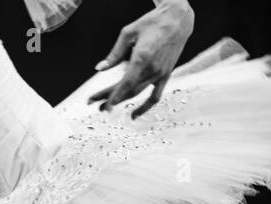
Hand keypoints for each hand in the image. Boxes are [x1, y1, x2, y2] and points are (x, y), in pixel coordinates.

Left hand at [90, 0, 194, 118]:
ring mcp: (160, 74)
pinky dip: (144, 108)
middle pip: (127, 90)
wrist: (177, 21)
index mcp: (143, 57)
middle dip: (108, 98)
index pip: (126, 83)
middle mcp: (152, 68)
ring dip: (120, 102)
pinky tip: (133, 116)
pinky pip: (155, 97)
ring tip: (103, 107)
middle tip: (92, 103)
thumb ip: (114, 53)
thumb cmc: (152, 23)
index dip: (113, 95)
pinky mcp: (165, 76)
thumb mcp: (128, 33)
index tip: (99, 103)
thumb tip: (99, 69)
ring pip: (137, 93)